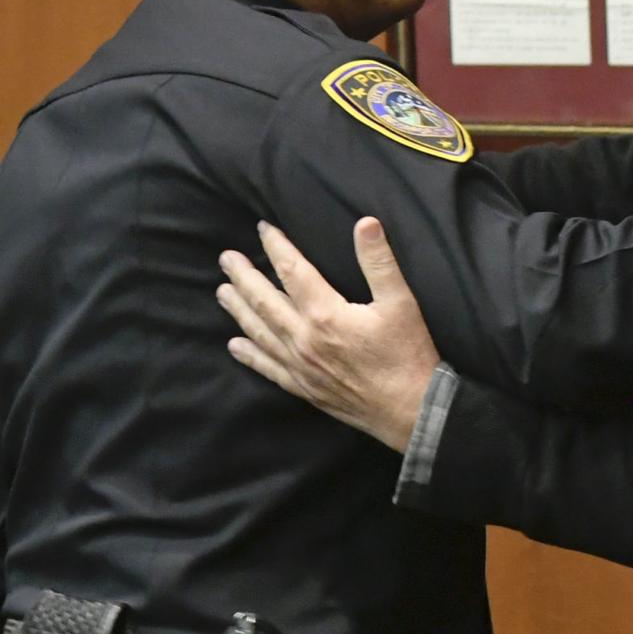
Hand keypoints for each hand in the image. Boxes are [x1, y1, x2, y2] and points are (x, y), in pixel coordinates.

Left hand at [217, 218, 439, 451]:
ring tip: (222, 291)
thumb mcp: (400, 302)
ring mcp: (300, 367)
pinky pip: (268, 368)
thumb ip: (379, 261)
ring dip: (239, 310)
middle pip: (265, 301)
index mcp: (325, 314)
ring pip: (260, 332)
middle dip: (244, 277)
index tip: (263, 229)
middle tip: (226, 258)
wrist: (410, 410)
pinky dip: (249, 355)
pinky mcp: (304, 388)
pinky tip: (234, 346)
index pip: (293, 271)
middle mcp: (304, 340)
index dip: (276, 247)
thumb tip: (366, 223)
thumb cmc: (407, 354)